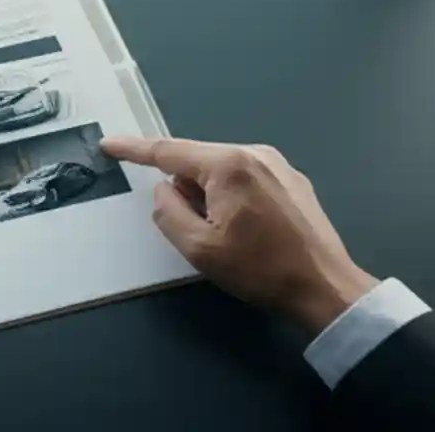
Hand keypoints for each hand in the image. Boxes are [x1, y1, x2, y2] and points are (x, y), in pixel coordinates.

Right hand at [103, 137, 376, 334]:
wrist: (325, 288)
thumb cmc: (260, 269)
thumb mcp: (199, 248)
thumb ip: (168, 212)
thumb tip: (164, 190)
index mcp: (228, 165)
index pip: (168, 151)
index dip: (134, 149)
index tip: (109, 145)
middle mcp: (254, 153)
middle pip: (197, 161)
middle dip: (186, 189)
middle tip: (197, 231)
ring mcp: (278, 164)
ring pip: (222, 170)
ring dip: (210, 195)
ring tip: (228, 235)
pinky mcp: (293, 180)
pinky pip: (246, 177)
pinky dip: (232, 196)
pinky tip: (248, 229)